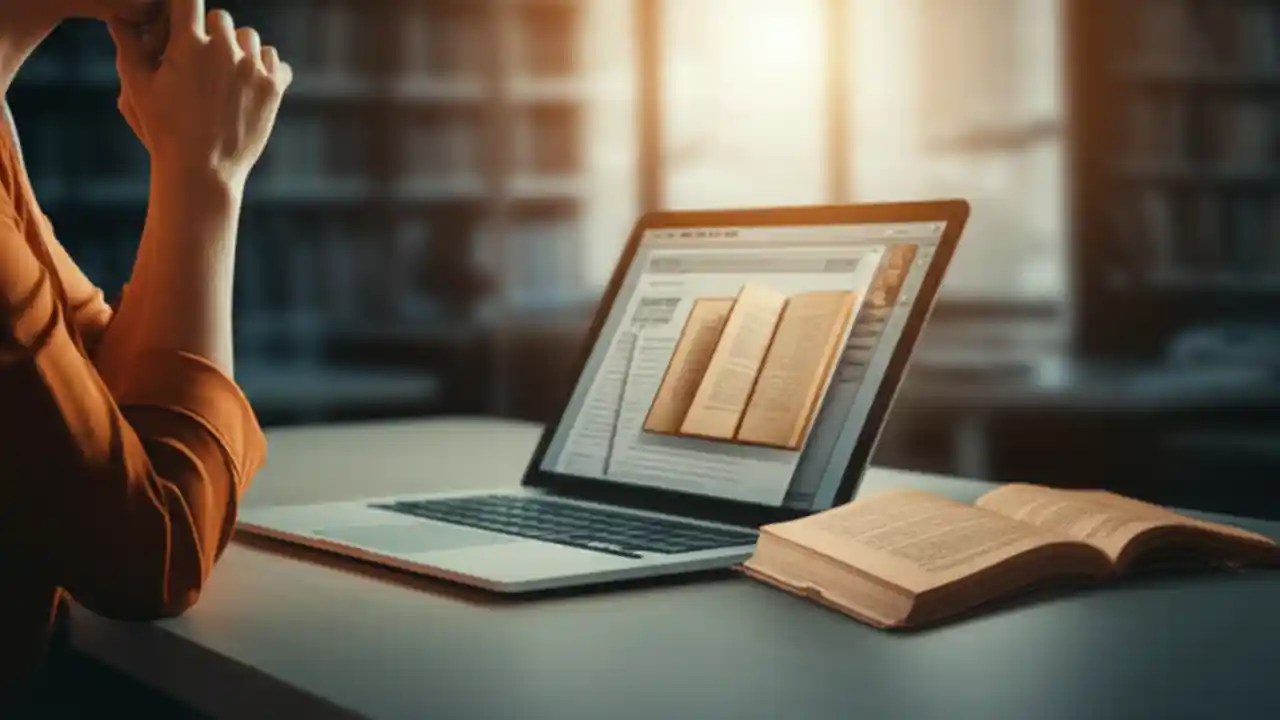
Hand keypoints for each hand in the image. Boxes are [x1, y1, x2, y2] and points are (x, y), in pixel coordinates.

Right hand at [109, 0, 292, 189]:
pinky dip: (264, 68)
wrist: (203, 171)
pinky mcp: (274, 88)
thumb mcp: (138, 88)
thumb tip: (117, 18)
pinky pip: (275, 60)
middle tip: (199, 58)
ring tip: (224, 73)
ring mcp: (252, 68)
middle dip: (209, 32)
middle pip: (220, 18)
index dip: (183, 8)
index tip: (181, 23)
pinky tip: (248, 84)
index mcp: (188, 43)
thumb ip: (129, 46)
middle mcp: (225, 49)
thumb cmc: (163, 130)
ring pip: (250, 37)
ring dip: (238, 48)